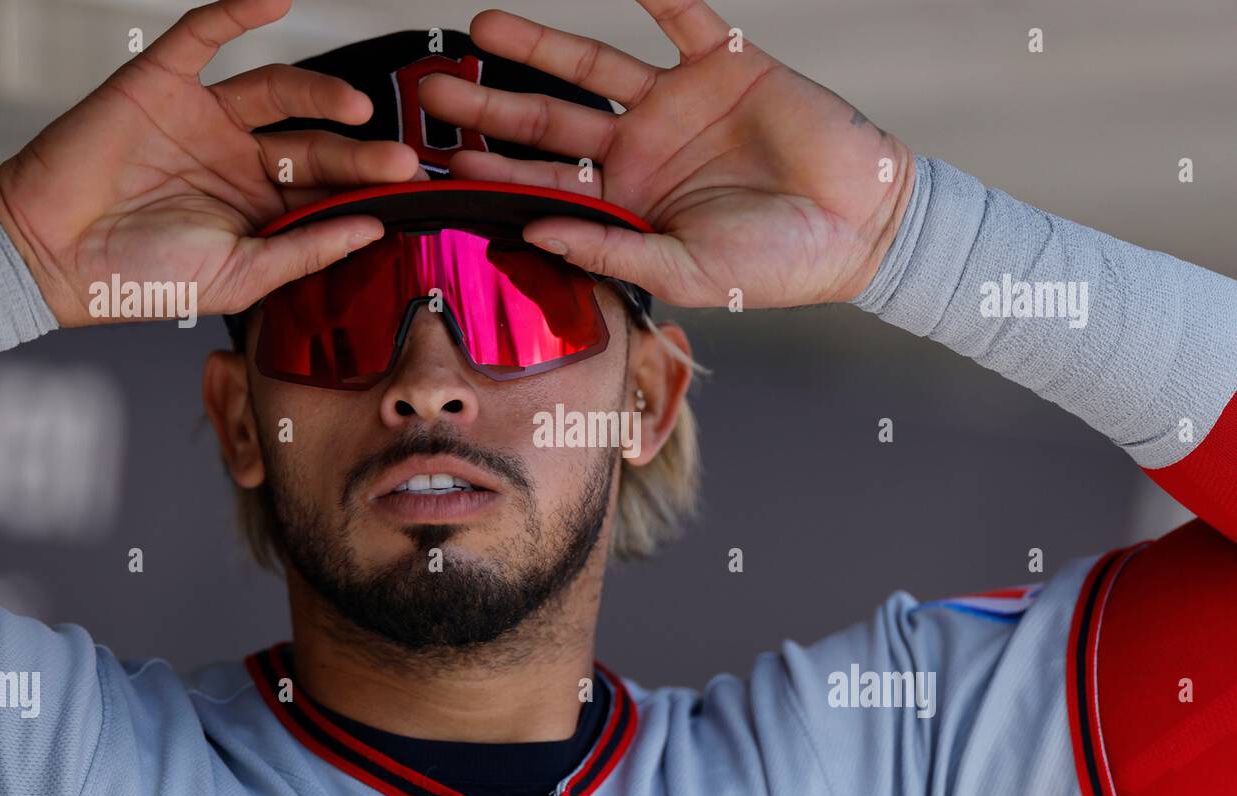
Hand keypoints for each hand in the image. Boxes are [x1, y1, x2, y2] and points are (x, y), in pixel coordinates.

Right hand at [0, 0, 423, 328]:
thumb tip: (372, 231)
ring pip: (278, 90)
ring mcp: (207, 119)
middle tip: (397, 158)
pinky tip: (274, 2)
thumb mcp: (242, 278)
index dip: (366, 188)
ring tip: (357, 107)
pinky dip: (237, 12)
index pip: (327, 191)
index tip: (407, 191)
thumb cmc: (139, 277)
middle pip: (314, 144)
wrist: (55, 256)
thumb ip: (307, 251)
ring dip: (320, 93)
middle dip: (358, 152)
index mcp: (262, 208)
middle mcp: (241, 159)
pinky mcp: (166, 83)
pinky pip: (205, 35)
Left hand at [419, 1, 915, 308]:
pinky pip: (683, 16)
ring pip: (592, 66)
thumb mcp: (686, 273)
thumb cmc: (776, 266)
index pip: (544, 183)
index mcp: (627, 205)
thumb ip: (610, 251)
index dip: (492, 173)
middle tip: (433, 93)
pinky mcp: (723, 64)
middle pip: (548, 120)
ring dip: (540, 45)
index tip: (437, 166)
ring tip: (483, 25)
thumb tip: (532, 234)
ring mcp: (676, 105)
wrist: (860, 227)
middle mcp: (640, 151)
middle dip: (490, 106)